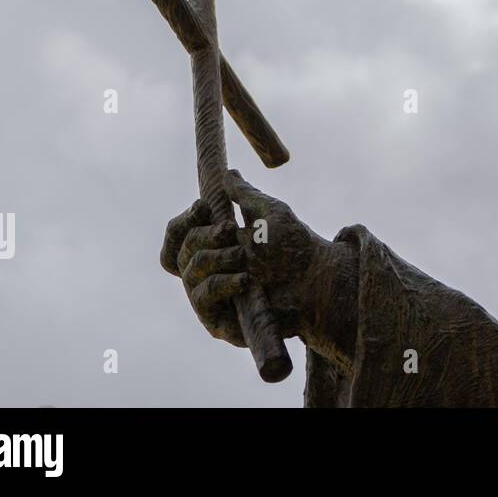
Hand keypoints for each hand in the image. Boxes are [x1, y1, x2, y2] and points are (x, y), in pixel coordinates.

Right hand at [161, 170, 339, 347]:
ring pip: (190, 273)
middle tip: (232, 230)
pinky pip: (204, 300)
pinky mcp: (220, 322)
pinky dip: (222, 284)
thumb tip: (228, 175)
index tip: (202, 207)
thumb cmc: (296, 247)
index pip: (178, 237)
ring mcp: (213, 299)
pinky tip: (245, 279)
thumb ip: (245, 195)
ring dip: (217, 258)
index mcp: (215, 247)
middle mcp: (208, 273)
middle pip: (182, 251)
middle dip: (204, 236)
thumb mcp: (270, 213)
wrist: (319, 278)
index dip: (183, 222)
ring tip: (245, 256)